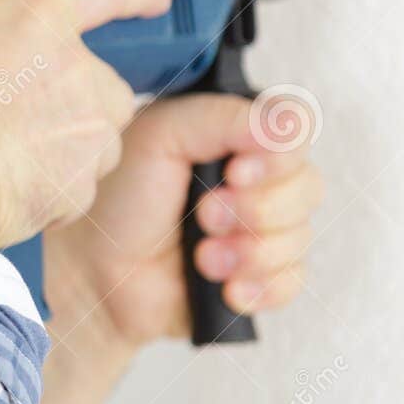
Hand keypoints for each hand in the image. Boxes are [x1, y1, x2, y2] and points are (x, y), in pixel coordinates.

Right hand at [0, 0, 170, 247]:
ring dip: (60, 136)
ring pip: (91, 130)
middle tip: (9, 104)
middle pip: (94, 74)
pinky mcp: (82, 185)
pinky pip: (77, 179)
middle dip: (61, 89)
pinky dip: (50, 182)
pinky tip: (5, 181)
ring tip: (3, 147)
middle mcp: (78, 71)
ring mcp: (88, 132)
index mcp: (38, 18)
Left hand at [46, 92, 323, 345]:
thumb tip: (286, 125)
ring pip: (300, 237)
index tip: (235, 172)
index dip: (279, 154)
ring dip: (248, 251)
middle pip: (308, 185)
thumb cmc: (119, 194)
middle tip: (203, 216)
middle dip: (254, 209)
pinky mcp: (260, 277)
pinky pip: (292, 282)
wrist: (95, 268)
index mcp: (235, 133)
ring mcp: (262, 228)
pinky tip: (223, 285)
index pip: (297, 127)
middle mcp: (257, 177)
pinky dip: (259, 286)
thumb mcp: (161, 135)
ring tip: (200, 256)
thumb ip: (223, 117)